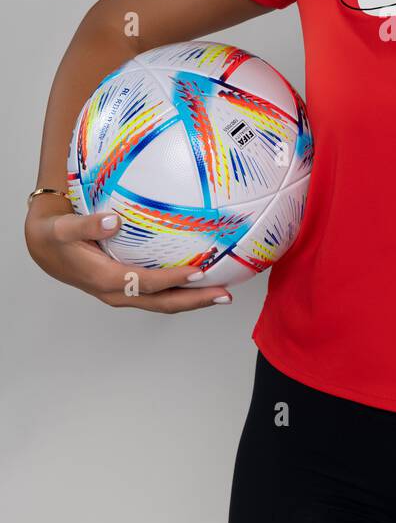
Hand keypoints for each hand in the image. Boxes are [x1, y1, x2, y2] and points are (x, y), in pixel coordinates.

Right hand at [24, 197, 233, 311]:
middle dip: (195, 301)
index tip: (199, 272)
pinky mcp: (127, 288)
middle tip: (225, 294)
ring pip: (163, 302)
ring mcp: (124, 293)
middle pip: (163, 302)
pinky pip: (158, 294)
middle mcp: (117, 292)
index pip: (147, 283)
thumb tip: (114, 220)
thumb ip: (87, 225)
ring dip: (193, 300)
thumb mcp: (64, 227)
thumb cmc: (55, 236)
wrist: (44, 248)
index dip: (174, 280)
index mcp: (105, 278)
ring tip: (222, 293)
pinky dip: (181, 291)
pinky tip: (200, 281)